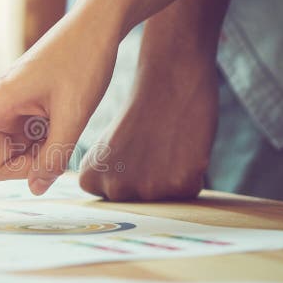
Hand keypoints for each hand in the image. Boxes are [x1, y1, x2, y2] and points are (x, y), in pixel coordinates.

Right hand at [0, 0, 123, 205]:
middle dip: (28, 163)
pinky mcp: (16, 108)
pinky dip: (40, 140)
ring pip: (10, 154)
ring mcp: (4, 107)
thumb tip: (36, 188)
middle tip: (61, 140)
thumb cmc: (83, 58)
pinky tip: (59, 116)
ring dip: (37, 152)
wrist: (93, 24)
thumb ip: (54, 155)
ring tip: (63, 120)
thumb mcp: (76, 112)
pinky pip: (20, 141)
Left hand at [78, 56, 217, 200]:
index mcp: (90, 180)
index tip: (130, 150)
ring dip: (170, 177)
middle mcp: (115, 190)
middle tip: (151, 146)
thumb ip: (107, 175)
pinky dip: (192, 173)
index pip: (112, 196)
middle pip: (139, 201)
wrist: (168, 82)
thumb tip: (116, 198)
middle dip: (147, 179)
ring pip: (165, 197)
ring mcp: (147, 190)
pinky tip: (184, 148)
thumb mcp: (106, 147)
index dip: (126, 173)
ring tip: (167, 145)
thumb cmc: (138, 111)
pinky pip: (189, 190)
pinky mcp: (179, 186)